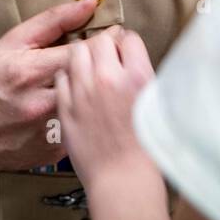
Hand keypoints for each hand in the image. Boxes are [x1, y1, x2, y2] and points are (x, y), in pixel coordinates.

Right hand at [0, 0, 97, 174]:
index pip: (83, 51)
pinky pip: (82, 128)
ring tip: (96, 83)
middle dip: (104, 65)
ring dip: (97, 92)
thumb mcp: (12, 43)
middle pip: (91, 79)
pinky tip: (80, 111)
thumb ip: (53, 21)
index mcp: (29, 71)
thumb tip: (88, 3)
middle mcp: (41, 103)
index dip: (105, 41)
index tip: (114, 34)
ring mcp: (48, 130)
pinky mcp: (55, 150)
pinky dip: (85, 117)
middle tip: (109, 57)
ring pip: (91, 106)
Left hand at [56, 26, 155, 190]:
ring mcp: (83, 93)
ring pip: (76, 54)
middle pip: (100, 41)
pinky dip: (69, 78)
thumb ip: (143, 79)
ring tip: (90, 70)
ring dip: (85, 57)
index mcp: (137, 76)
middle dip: (105, 46)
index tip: (127, 52)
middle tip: (108, 59)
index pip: (130, 39)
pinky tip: (77, 88)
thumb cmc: (147, 150)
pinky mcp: (65, 108)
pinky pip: (62, 78)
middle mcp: (107, 79)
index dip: (128, 45)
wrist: (123, 180)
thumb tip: (133, 64)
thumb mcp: (157, 106)